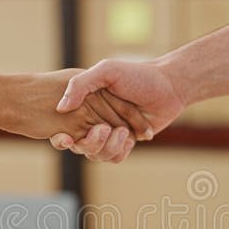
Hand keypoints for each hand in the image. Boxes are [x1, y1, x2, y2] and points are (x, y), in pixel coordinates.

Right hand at [49, 59, 185, 160]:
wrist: (167, 87)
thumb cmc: (136, 75)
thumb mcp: (106, 71)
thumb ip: (81, 85)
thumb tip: (60, 108)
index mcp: (83, 105)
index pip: (62, 128)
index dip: (60, 139)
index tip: (65, 139)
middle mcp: (92, 121)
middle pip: (79, 147)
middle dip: (91, 143)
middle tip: (104, 129)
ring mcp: (108, 134)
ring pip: (97, 155)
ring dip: (109, 146)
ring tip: (124, 131)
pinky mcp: (124, 143)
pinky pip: (114, 157)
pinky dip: (121, 150)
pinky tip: (131, 137)